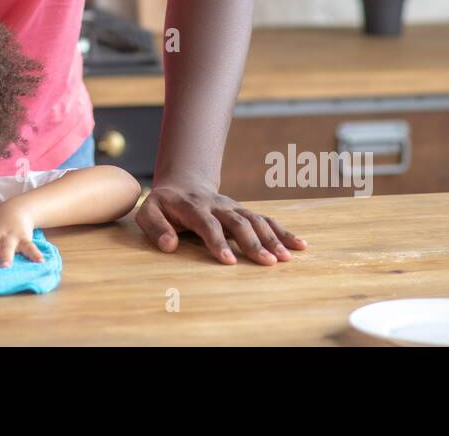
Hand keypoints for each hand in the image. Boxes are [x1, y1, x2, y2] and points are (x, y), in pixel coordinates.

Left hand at [136, 181, 306, 265]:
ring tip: (286, 258)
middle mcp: (216, 204)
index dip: (218, 242)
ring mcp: (232, 206)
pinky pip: (265, 220)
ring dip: (272, 238)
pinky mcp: (243, 211)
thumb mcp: (147, 212)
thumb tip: (169, 246)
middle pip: (237, 222)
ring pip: (255, 220)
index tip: (230, 262)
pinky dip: (283, 231)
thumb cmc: (162, 205)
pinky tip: (300, 245)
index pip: (207, 224)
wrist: (181, 184)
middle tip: (268, 263)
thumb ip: (155, 227)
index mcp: (192, 206)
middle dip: (253, 242)